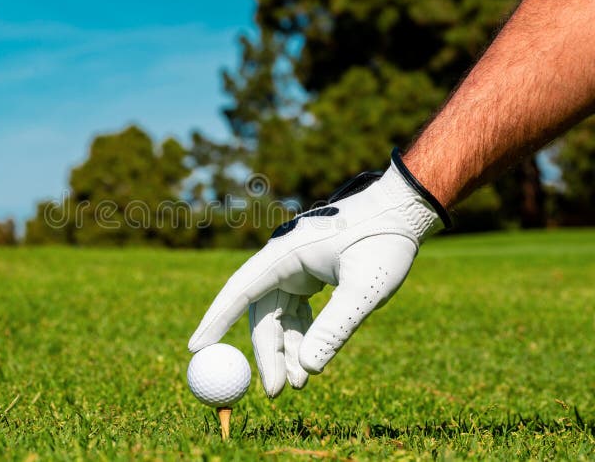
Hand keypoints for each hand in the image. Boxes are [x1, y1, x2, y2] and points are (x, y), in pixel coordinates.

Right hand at [188, 149, 449, 396]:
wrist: (403, 208)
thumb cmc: (385, 239)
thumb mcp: (366, 287)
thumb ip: (336, 327)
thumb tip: (306, 368)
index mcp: (285, 252)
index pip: (240, 290)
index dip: (215, 320)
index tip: (195, 348)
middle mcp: (282, 258)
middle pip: (259, 312)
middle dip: (266, 353)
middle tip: (276, 391)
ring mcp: (294, 265)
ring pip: (276, 315)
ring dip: (285, 349)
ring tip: (300, 385)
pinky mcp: (307, 272)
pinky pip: (292, 309)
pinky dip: (299, 336)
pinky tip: (308, 360)